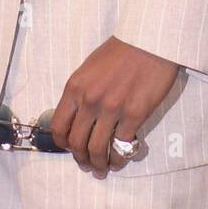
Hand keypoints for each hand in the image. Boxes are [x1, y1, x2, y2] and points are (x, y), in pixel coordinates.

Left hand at [51, 37, 179, 177]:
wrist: (148, 40)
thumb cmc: (121, 50)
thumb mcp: (90, 67)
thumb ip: (82, 92)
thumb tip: (80, 117)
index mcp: (75, 88)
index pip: (59, 127)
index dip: (63, 144)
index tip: (71, 148)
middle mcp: (90, 101)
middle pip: (77, 143)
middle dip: (81, 159)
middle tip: (87, 165)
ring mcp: (112, 109)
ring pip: (97, 149)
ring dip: (98, 164)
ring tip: (102, 169)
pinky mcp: (134, 114)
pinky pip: (122, 146)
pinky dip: (119, 159)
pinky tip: (120, 161)